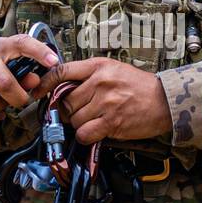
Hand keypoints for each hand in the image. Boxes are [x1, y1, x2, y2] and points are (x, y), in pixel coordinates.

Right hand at [0, 34, 58, 124]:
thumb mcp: (6, 55)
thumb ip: (24, 68)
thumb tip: (35, 82)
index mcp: (0, 46)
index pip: (22, 44)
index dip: (40, 52)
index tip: (54, 62)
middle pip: (5, 84)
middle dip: (18, 98)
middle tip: (20, 99)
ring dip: (1, 109)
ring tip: (1, 102)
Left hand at [31, 56, 172, 143]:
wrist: (165, 100)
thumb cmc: (139, 86)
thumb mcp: (114, 70)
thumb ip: (90, 76)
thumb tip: (63, 88)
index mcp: (98, 66)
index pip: (62, 71)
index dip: (44, 83)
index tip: (36, 92)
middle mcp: (100, 82)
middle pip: (66, 101)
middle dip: (69, 111)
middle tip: (80, 112)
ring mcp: (106, 102)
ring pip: (74, 119)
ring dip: (79, 124)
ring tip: (94, 120)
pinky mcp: (112, 122)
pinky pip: (85, 133)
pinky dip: (86, 135)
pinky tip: (96, 131)